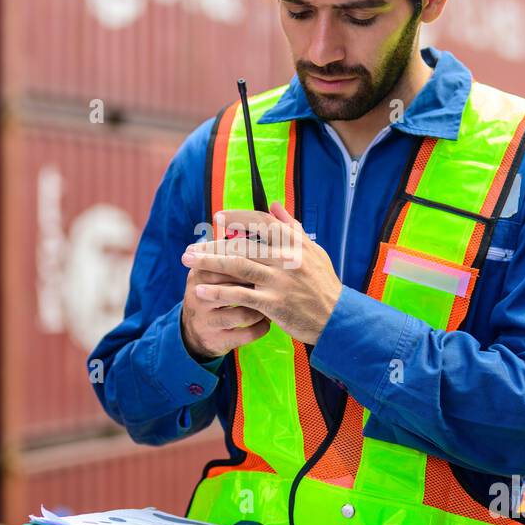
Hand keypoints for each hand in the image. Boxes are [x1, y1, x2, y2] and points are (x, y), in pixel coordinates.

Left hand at [180, 202, 341, 345]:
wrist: (337, 318)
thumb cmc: (324, 285)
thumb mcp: (314, 252)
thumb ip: (292, 228)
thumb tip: (275, 205)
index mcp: (294, 242)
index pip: (260, 221)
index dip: (237, 217)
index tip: (217, 217)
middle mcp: (285, 258)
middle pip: (242, 244)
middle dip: (213, 245)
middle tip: (191, 247)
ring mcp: (279, 281)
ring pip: (237, 266)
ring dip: (208, 263)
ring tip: (187, 261)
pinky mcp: (273, 303)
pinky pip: (240, 295)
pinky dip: (218, 292)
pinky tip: (200, 290)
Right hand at [180, 262, 270, 360]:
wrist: (194, 332)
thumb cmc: (212, 293)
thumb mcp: (211, 272)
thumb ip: (229, 253)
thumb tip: (260, 232)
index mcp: (198, 274)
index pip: (229, 264)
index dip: (254, 265)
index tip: (272, 265)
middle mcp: (197, 296)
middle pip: (236, 287)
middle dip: (259, 287)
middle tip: (277, 286)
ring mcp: (205, 320)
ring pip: (243, 313)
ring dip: (262, 310)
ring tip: (271, 305)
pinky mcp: (215, 340)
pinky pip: (245, 334)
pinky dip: (260, 328)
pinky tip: (267, 322)